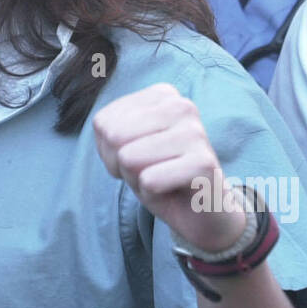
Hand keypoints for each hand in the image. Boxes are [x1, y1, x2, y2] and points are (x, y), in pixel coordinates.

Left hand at [92, 83, 246, 251]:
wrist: (204, 212)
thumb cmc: (161, 175)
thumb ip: (111, 133)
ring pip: (128, 158)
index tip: (140, 158)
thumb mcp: (125, 148)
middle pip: (114, 137)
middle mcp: (181, 106)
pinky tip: (174, 191)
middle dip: (122, 165)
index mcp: (162, 95)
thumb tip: (117, 141)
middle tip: (150, 172)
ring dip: (138, 180)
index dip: (111, 151)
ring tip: (163, 180)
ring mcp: (195, 132)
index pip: (102, 123)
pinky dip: (153, 195)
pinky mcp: (204, 163)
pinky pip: (149, 181)